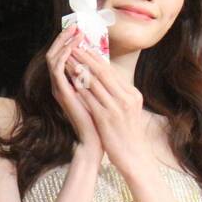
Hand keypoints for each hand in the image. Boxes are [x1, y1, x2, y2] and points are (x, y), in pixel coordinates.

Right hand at [46, 25, 101, 156]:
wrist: (96, 139)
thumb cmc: (100, 119)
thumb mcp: (98, 93)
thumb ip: (95, 79)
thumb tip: (101, 62)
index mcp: (67, 84)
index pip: (63, 57)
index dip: (68, 42)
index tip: (79, 29)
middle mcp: (59, 85)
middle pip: (54, 54)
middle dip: (64, 38)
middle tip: (75, 25)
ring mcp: (59, 89)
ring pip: (54, 58)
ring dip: (63, 43)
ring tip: (75, 31)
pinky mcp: (61, 93)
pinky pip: (57, 68)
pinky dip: (65, 55)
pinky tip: (75, 47)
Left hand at [66, 44, 150, 175]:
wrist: (132, 155)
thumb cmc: (126, 132)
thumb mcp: (127, 109)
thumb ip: (119, 94)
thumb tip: (105, 79)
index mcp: (132, 94)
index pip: (112, 71)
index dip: (96, 58)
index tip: (84, 48)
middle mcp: (126, 98)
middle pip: (104, 72)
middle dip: (87, 57)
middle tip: (74, 46)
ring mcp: (117, 107)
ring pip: (95, 82)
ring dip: (80, 68)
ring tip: (68, 58)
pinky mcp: (106, 117)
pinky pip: (90, 97)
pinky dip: (79, 86)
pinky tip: (69, 79)